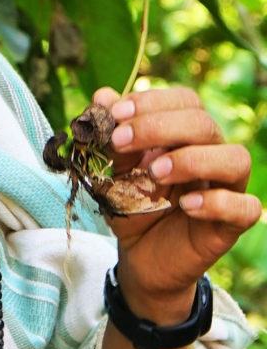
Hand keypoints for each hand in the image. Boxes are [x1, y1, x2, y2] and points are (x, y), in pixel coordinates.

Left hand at [93, 85, 260, 320]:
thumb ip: (109, 134)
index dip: (152, 101)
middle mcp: (210, 153)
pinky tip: (187, 206)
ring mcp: (225, 187)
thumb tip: (103, 95)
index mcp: (184, 133)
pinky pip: (246, 206)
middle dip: (158, 127)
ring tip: (155, 174)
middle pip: (204, 123)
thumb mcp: (111, 168)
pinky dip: (218, 203)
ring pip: (235, 158)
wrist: (138, 252)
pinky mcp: (231, 223)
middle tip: (121, 141)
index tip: (115, 113)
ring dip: (192, 160)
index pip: (185, 100)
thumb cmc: (130, 202)